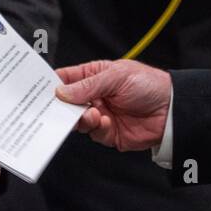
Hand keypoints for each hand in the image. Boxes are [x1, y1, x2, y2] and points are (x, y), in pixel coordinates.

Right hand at [55, 59, 170, 150]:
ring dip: (82, 119)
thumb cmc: (148, 84)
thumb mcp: (116, 76)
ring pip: (78, 121)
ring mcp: (101, 115)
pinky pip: (94, 134)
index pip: (66, 79)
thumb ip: (87, 85)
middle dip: (62, 107)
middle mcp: (94, 97)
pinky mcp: (109, 133)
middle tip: (59, 108)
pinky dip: (96, 128)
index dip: (52, 84)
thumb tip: (60, 92)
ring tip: (92, 114)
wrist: (172, 109)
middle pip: (67, 104)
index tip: (38, 90)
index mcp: (94, 76)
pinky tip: (105, 121)